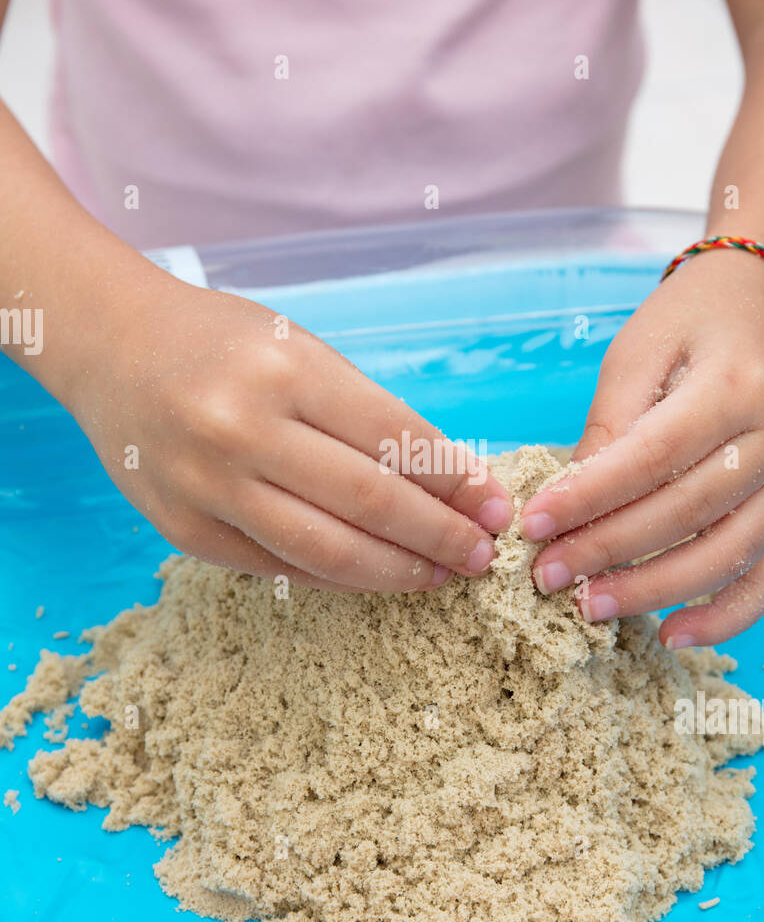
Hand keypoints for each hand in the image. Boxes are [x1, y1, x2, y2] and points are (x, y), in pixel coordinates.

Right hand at [69, 278, 512, 589]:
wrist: (111, 347)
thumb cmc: (222, 343)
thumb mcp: (302, 350)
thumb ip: (368, 416)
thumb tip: (452, 482)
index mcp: (285, 371)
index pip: (393, 438)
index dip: (454, 481)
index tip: (493, 506)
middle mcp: (242, 430)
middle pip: (367, 502)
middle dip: (438, 536)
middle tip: (481, 555)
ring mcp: (207, 486)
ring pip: (324, 550)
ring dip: (396, 571)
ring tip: (440, 575)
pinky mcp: (183, 529)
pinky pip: (279, 569)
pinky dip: (338, 578)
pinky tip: (377, 576)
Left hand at [521, 251, 763, 645]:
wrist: (757, 304)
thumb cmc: (687, 323)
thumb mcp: (636, 354)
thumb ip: (608, 429)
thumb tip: (567, 506)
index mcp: (736, 386)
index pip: (652, 457)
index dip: (589, 497)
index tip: (533, 525)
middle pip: (686, 512)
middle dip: (608, 550)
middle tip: (546, 576)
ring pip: (728, 555)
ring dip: (654, 591)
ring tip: (590, 607)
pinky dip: (723, 617)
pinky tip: (672, 635)